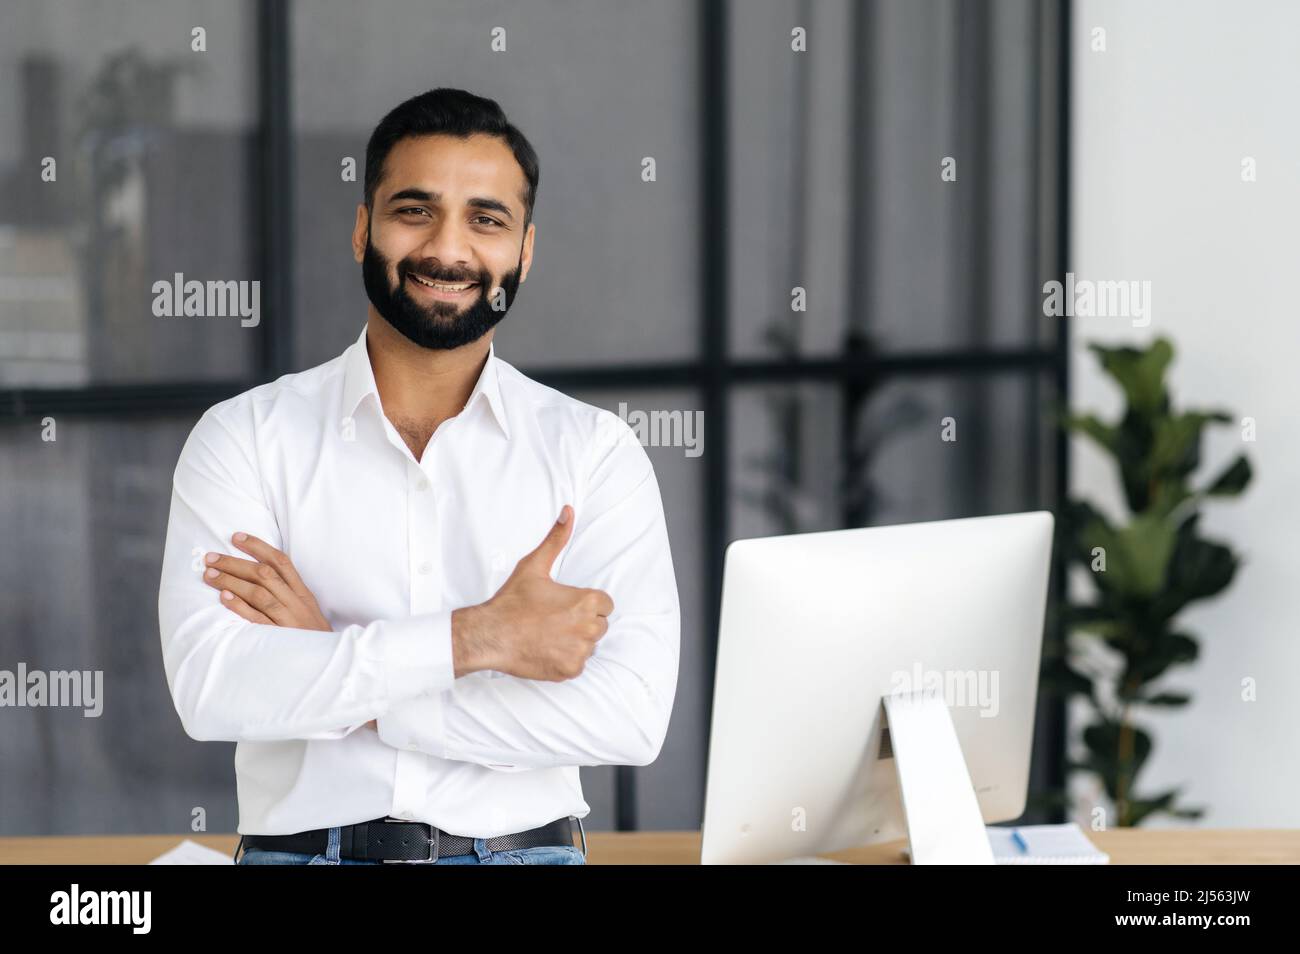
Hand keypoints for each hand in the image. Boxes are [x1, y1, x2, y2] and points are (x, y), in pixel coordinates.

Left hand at [203, 534, 377, 732]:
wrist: (330, 664)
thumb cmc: (313, 638)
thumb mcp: (307, 610)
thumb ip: (289, 593)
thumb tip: (261, 574)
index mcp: (303, 593)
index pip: (281, 561)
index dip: (258, 547)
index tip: (236, 537)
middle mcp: (296, 602)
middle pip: (264, 574)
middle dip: (235, 563)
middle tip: (210, 557)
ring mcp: (288, 619)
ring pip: (258, 593)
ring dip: (231, 581)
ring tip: (209, 575)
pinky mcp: (280, 637)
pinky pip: (258, 619)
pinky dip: (240, 607)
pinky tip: (224, 598)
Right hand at [455, 505, 613, 681]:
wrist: (491, 635)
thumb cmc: (512, 601)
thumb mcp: (534, 566)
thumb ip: (556, 539)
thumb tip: (568, 511)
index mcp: (586, 601)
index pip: (605, 605)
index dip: (586, 604)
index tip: (566, 606)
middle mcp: (588, 627)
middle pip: (599, 626)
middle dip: (582, 622)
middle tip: (554, 620)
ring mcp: (580, 651)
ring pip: (589, 645)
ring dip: (575, 641)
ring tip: (548, 634)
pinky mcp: (570, 670)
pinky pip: (578, 664)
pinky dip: (565, 659)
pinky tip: (546, 649)